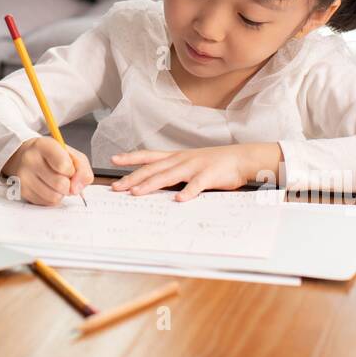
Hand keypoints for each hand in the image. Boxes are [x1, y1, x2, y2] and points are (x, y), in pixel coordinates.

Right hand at [1, 138, 93, 206]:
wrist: (22, 156)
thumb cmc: (49, 154)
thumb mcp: (69, 152)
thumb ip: (81, 168)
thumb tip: (78, 188)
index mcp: (43, 145)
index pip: (64, 165)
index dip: (72, 171)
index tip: (69, 168)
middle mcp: (30, 160)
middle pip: (61, 184)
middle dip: (68, 184)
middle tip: (63, 176)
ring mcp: (24, 177)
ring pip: (54, 197)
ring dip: (61, 193)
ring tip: (54, 182)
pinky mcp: (22, 191)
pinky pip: (47, 203)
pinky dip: (52, 198)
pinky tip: (47, 187)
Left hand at [110, 143, 281, 200]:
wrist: (242, 158)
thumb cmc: (215, 163)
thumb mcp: (191, 163)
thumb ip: (175, 171)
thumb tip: (157, 182)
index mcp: (176, 157)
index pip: (148, 156)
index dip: (131, 158)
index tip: (113, 160)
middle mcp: (181, 160)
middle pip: (152, 168)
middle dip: (133, 178)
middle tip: (117, 187)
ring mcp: (194, 166)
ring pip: (168, 176)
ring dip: (151, 184)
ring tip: (137, 193)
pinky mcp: (209, 175)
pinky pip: (196, 185)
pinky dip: (187, 192)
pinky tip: (178, 200)